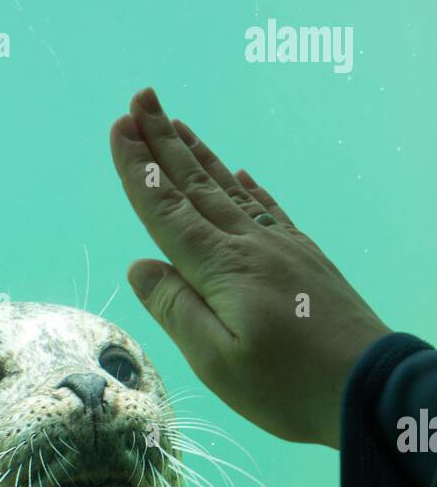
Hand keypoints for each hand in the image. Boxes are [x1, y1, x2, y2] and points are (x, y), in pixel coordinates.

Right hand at [110, 88, 391, 447]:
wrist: (367, 386)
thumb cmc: (286, 386)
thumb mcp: (216, 361)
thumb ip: (176, 308)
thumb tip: (141, 266)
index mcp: (222, 269)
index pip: (167, 211)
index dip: (139, 171)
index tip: (118, 129)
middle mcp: (249, 245)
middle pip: (196, 186)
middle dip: (163, 143)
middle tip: (139, 100)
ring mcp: (282, 247)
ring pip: (229, 191)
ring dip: (199, 156)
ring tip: (177, 123)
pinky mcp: (305, 259)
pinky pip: (267, 210)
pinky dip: (246, 188)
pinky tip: (239, 174)